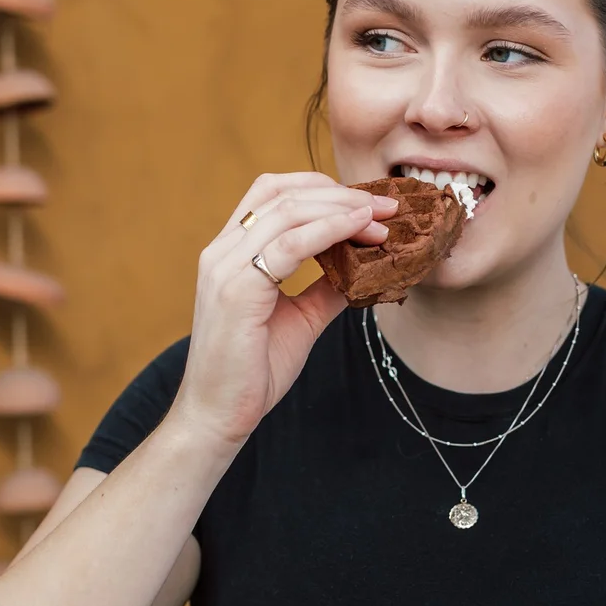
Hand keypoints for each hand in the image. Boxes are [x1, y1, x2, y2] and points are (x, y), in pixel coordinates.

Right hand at [172, 173, 397, 450]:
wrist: (219, 415)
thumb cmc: (253, 372)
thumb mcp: (300, 319)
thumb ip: (326, 287)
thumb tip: (365, 266)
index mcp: (231, 253)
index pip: (273, 195)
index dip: (323, 189)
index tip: (369, 203)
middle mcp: (222, 251)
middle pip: (282, 193)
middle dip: (340, 193)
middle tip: (386, 205)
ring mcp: (225, 267)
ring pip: (288, 211)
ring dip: (342, 209)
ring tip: (381, 219)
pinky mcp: (236, 290)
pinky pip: (289, 245)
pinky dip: (330, 230)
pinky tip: (359, 230)